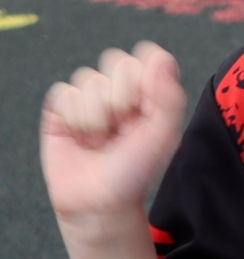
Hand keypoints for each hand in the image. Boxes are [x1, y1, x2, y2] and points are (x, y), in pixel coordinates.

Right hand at [42, 42, 187, 229]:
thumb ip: (168, 96)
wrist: (98, 201)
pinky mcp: (61, 107)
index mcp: (150, 90)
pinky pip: (65, 93)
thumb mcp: (163, 135)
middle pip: (117, 61)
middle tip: (124, 130)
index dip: (146, 83)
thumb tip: (160, 57)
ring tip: (102, 140)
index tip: (147, 112)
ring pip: (90, 79)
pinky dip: (75, 120)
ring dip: (98, 117)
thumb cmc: (135, 170)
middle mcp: (120, 88)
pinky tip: (81, 138)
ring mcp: (90, 95)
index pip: (148, 57)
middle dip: (122, 101)